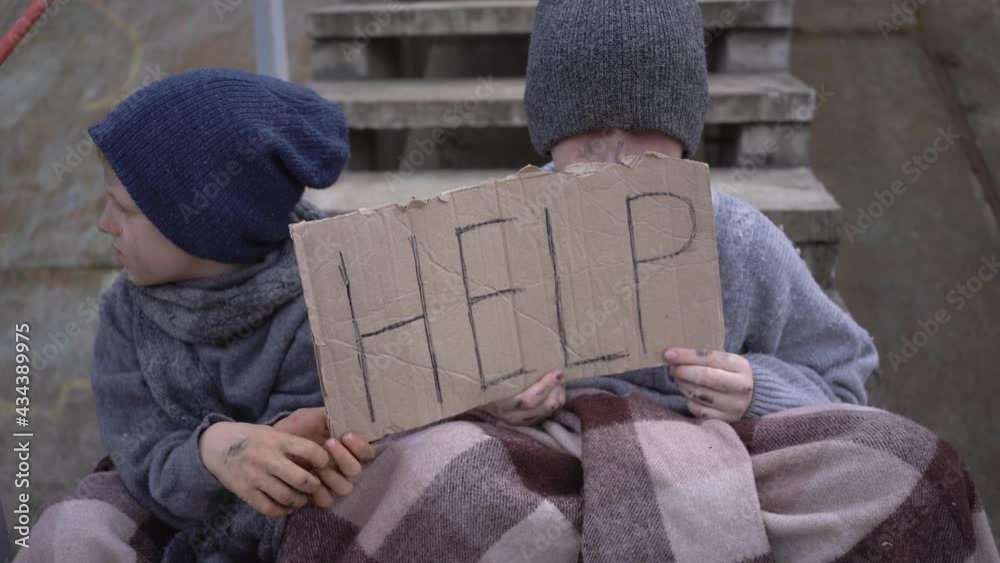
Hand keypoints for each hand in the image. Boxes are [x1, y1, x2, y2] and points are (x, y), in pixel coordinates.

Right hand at [199, 421, 331, 517]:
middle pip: (301, 479)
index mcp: (278, 441)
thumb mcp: (273, 433)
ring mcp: (256, 477)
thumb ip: (293, 444)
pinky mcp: (245, 492)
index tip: (324, 464)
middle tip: (315, 486)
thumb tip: (323, 456)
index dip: (323, 460)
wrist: (216, 445)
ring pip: (287, 497)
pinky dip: (282, 511)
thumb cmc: (252, 438)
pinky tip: (287, 507)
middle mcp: (268, 459)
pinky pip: (269, 509)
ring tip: (302, 498)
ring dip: (300, 501)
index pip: (310, 451)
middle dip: (314, 486)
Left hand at [273, 407, 375, 508]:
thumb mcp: (313, 417)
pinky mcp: (316, 495)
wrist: (269, 445)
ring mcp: (331, 483)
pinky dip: (319, 492)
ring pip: (345, 488)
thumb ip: (332, 416)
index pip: (367, 453)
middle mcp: (343, 468)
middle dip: (344, 458)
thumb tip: (349, 414)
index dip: (360, 447)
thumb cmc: (295, 430)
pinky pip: (327, 501)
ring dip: (333, 475)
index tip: (346, 435)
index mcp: (347, 450)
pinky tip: (309, 477)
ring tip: (317, 464)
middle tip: (329, 443)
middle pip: (356, 471)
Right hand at [481, 368, 565, 425]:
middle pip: (544, 406)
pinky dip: (555, 399)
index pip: (527, 399)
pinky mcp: (528, 422)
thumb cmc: (483, 382)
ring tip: (558, 378)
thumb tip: (515, 340)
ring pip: (549, 410)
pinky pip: (548, 413)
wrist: (473, 401)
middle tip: (560, 372)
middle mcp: (512, 416)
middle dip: (556, 388)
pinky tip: (554, 388)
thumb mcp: (488, 376)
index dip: (545, 386)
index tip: (556, 371)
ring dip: (559, 394)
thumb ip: (503, 368)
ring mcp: (521, 421)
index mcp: (501, 404)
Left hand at [664, 348, 753, 421]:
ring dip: (682, 384)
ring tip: (678, 378)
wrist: (748, 399)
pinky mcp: (724, 420)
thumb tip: (674, 353)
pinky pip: (697, 409)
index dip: (686, 355)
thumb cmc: (729, 375)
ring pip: (698, 394)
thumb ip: (704, 356)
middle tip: (671, 368)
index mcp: (741, 366)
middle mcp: (741, 387)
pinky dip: (688, 399)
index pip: (710, 357)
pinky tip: (688, 392)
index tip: (668, 354)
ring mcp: (734, 406)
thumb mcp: (725, 362)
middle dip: (682, 371)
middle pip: (704, 377)